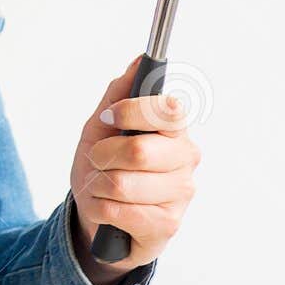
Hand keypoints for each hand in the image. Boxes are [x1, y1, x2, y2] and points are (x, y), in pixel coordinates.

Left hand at [68, 54, 200, 284]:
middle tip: (99, 160)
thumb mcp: (101, 127)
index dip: (131, 112)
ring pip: (123, 184)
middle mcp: (186, 159)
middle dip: (103, 156)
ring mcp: (181, 193)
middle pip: (139, 150)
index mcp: (174, 130)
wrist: (99, 216)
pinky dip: (100, 208)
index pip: (169, 110)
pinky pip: (119, 211)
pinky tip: (108, 209)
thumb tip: (140, 59)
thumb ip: (118, 94)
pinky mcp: (168, 224)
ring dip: (98, 185)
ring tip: (103, 188)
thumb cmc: (104, 167)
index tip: (108, 118)